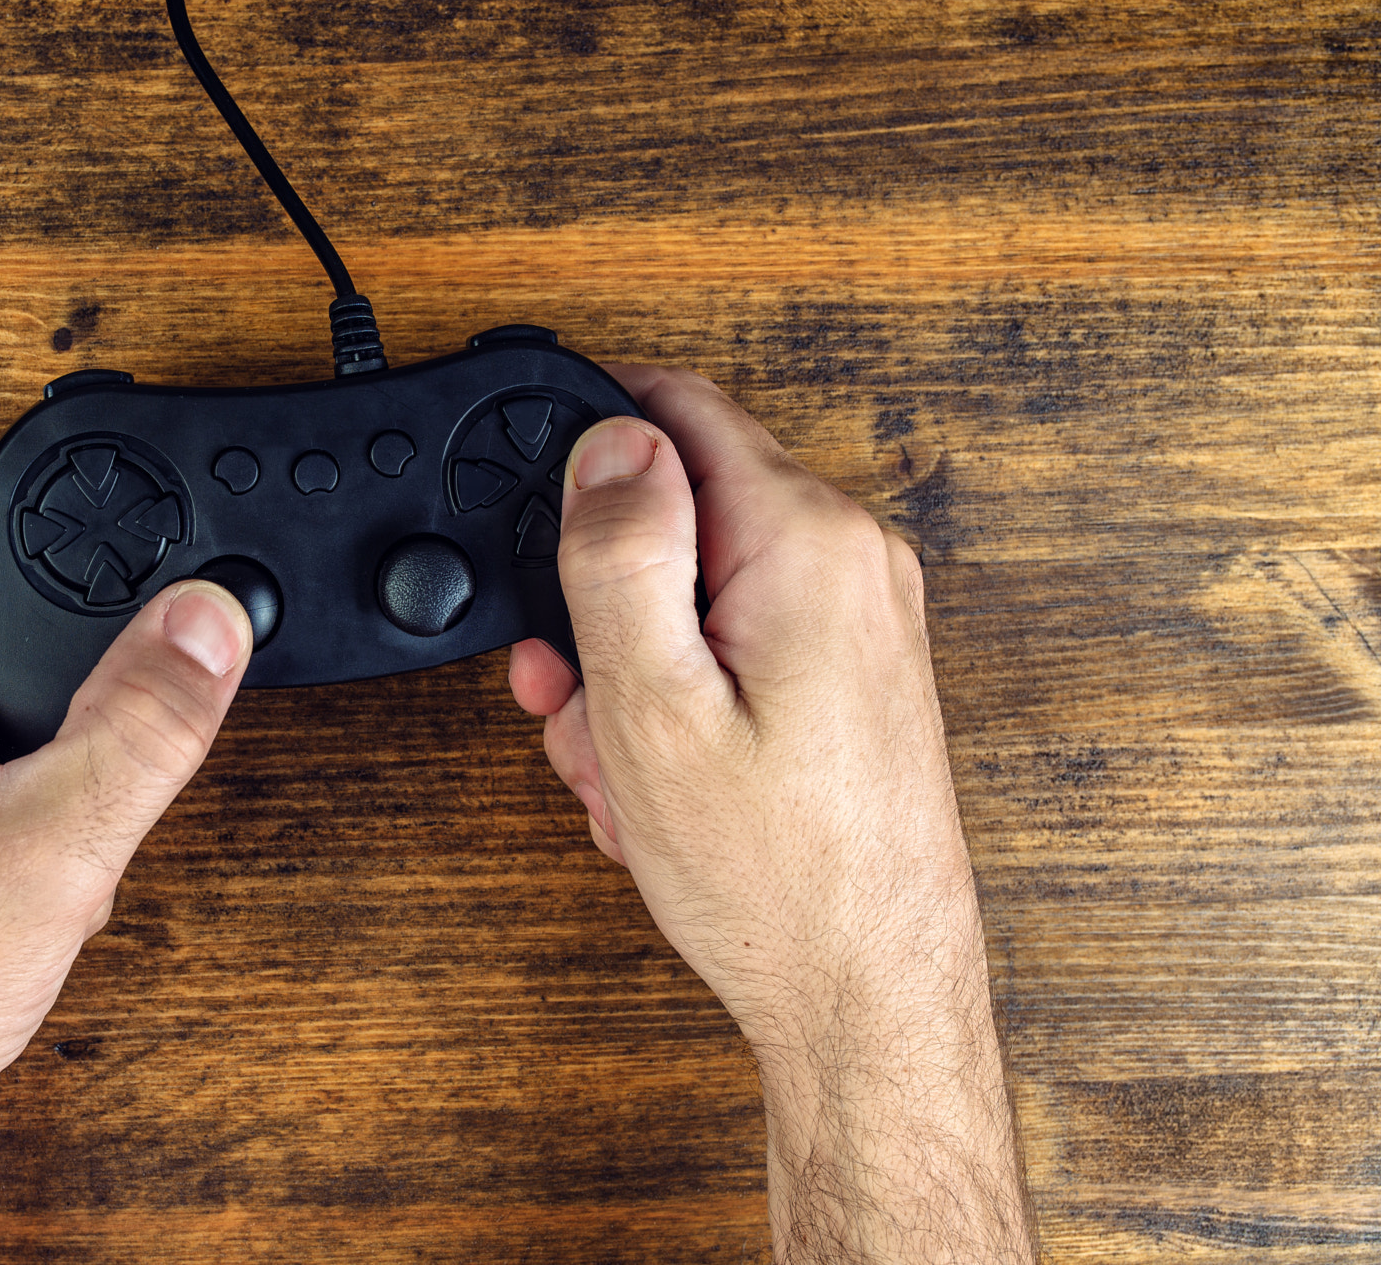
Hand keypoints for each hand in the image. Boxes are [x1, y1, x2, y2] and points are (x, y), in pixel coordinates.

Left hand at [0, 439, 254, 1264]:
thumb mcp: (53, 835)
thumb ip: (144, 719)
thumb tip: (210, 622)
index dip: (21, 452)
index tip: (104, 451)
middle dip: (50, 545)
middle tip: (137, 534)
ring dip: (47, 639)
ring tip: (128, 641)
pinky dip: (35, 716)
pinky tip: (84, 769)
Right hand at [511, 367, 1033, 1262]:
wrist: (867, 994)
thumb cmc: (772, 874)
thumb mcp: (649, 704)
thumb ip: (620, 554)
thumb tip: (608, 439)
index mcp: (806, 540)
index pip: (675, 408)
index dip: (584, 452)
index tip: (534, 524)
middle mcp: (852, 558)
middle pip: (681, 507)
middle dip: (601, 595)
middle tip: (573, 697)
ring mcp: (861, 615)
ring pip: (698, 585)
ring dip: (633, 662)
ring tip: (623, 765)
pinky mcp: (854, 669)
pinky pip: (736, 639)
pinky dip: (683, 694)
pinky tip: (665, 780)